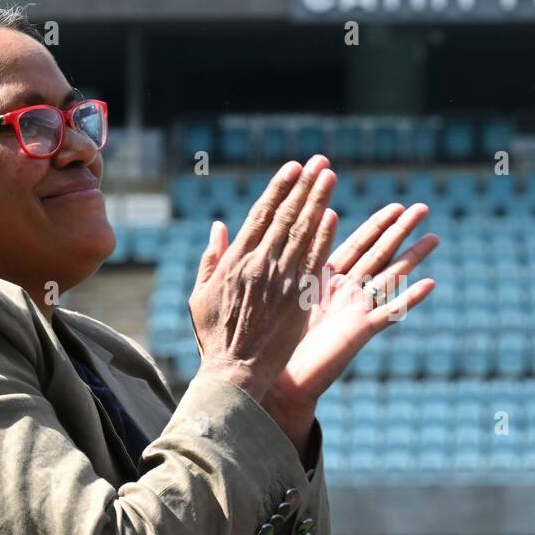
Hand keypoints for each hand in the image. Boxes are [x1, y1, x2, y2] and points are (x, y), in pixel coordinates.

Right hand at [188, 155, 336, 401]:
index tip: (293, 167)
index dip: (279, 188)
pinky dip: (324, 238)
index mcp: (235, 260)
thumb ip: (211, 258)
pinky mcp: (299, 299)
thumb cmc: (213, 337)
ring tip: (330, 176)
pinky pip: (314, 263)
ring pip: (303, 233)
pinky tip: (333, 216)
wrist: (234, 372)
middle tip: (319, 161)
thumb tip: (219, 226)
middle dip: (304, 186)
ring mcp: (281, 281)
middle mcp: (259, 264)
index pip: (261, 214)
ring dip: (318, 202)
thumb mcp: (200, 295)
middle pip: (286, 216)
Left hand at [267, 200, 438, 411]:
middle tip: (421, 207)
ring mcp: (355, 310)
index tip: (393, 204)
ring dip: (412, 256)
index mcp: (322, 278)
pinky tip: (430, 283)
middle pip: (378, 253)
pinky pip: (389, 313)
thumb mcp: (264, 290)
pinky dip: (410, 298)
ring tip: (435, 237)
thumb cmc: (265, 339)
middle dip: (399, 230)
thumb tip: (225, 226)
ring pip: (390, 277)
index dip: (374, 223)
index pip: (354, 243)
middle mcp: (343, 291)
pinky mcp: (360, 331)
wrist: (274, 379)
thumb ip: (260, 259)